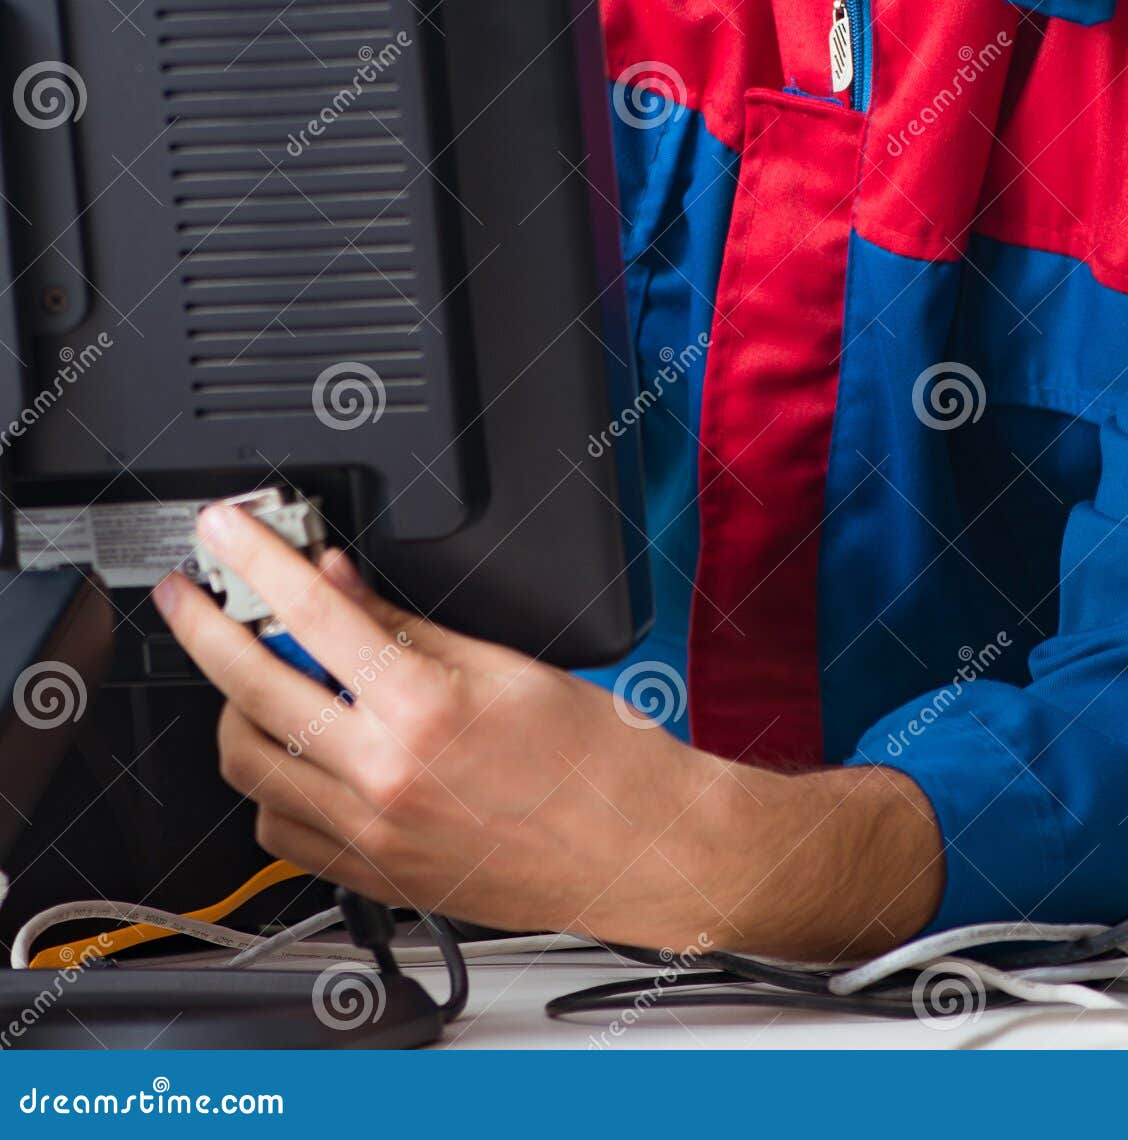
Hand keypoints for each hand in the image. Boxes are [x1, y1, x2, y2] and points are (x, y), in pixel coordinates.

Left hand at [154, 503, 942, 956]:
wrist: (642, 850)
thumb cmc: (602, 762)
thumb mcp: (507, 665)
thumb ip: (406, 625)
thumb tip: (339, 585)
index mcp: (424, 710)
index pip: (310, 614)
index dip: (254, 561)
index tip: (224, 534)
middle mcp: (385, 778)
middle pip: (249, 692)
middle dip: (205, 631)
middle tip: (194, 601)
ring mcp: (374, 835)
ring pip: (247, 769)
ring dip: (237, 713)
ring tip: (262, 682)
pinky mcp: (378, 877)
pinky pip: (281, 832)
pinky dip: (271, 787)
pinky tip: (298, 759)